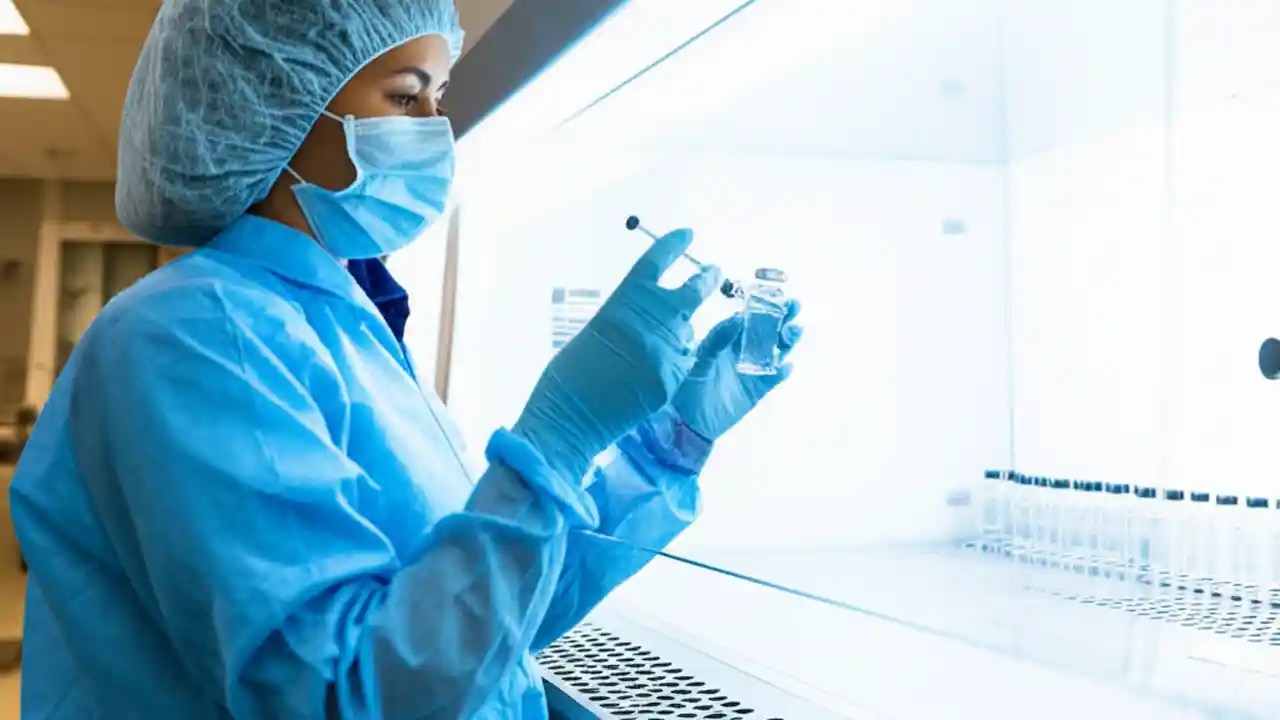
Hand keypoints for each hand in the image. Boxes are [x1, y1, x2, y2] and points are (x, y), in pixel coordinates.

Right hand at [515, 230, 721, 481]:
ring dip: (679, 336)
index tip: (688, 234)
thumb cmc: (570, 376)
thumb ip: (628, 318)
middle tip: (715, 273)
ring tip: (651, 351)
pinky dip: (673, 366)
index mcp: (624, 301)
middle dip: (706, 281)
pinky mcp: (672, 379)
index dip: (674, 245)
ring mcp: (665, 350)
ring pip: (688, 334)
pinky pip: (683, 364)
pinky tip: (649, 377)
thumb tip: (651, 316)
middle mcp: (650, 320)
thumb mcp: (596, 332)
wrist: (568, 418)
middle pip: (692, 292)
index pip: (657, 261)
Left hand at [671, 299, 802, 440]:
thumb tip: (738, 318)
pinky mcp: (758, 389)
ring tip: (796, 330)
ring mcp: (753, 369)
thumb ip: (718, 340)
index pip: (749, 318)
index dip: (763, 306)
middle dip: (783, 317)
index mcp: (727, 339)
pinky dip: (782, 372)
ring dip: (787, 340)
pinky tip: (788, 366)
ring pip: (776, 350)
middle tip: (795, 304)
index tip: (775, 295)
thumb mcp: (699, 359)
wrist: (688, 421)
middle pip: (768, 330)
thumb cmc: (688, 385)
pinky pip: (774, 378)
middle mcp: (743, 351)